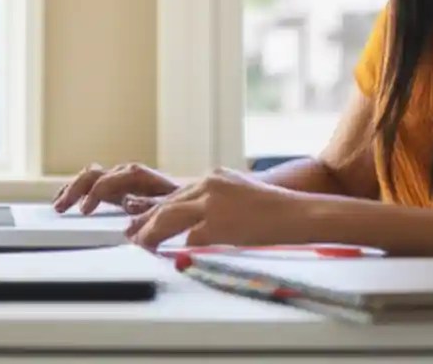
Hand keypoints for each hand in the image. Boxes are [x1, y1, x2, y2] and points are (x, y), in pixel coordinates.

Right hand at [52, 162, 179, 214]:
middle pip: (93, 175)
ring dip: (71, 189)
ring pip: (89, 177)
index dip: (94, 194)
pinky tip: (65, 200)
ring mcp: (119, 178)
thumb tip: (128, 203)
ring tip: (57, 205)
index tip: (84, 210)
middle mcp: (125, 173)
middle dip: (75, 190)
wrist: (187, 198)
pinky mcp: (115, 186)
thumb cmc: (178, 203)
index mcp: (137, 175)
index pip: (107, 180)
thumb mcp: (168, 205)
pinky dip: (76, 190)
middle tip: (61, 207)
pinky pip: (91, 183)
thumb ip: (148, 204)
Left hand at [125, 167, 329, 249]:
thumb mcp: (241, 195)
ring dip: (151, 232)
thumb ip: (218, 203)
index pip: (177, 195)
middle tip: (132, 235)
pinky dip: (176, 246)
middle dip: (147, 221)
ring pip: (170, 216)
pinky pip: (189, 237)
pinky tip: (166, 255)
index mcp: (215, 178)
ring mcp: (214, 203)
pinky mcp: (220, 223)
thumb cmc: (277, 210)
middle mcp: (210, 185)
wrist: (300, 213)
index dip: (157, 210)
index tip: (142, 222)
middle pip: (168, 204)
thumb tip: (198, 224)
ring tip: (140, 245)